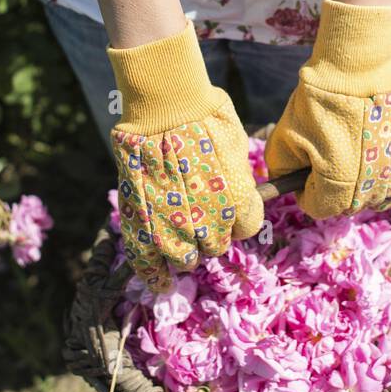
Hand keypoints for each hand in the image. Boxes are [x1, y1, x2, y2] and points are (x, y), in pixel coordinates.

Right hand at [107, 22, 263, 289]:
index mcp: (242, 207)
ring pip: (186, 260)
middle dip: (207, 232)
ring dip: (183, 251)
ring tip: (175, 237)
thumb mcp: (235, 143)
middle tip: (194, 212)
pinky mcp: (144, 232)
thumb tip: (229, 178)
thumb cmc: (205, 116)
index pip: (245, 229)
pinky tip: (158, 282)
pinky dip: (154, 277)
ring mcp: (177, 232)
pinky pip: (150, 266)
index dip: (234, 217)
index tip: (224, 206)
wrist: (166, 110)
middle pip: (216, 246)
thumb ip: (235, 174)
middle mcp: (214, 226)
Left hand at [265, 0, 390, 218]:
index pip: (317, 207)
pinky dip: (380, 174)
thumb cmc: (319, 100)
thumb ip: (282, 170)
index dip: (304, 188)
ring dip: (358, 185)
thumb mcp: (286, 136)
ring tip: (349, 153)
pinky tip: (370, 150)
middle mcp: (371, 187)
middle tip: (326, 154)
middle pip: (344, 206)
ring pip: (371, 198)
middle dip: (331, 188)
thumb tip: (289, 183)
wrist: (359, 67)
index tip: (304, 167)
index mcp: (339, 185)